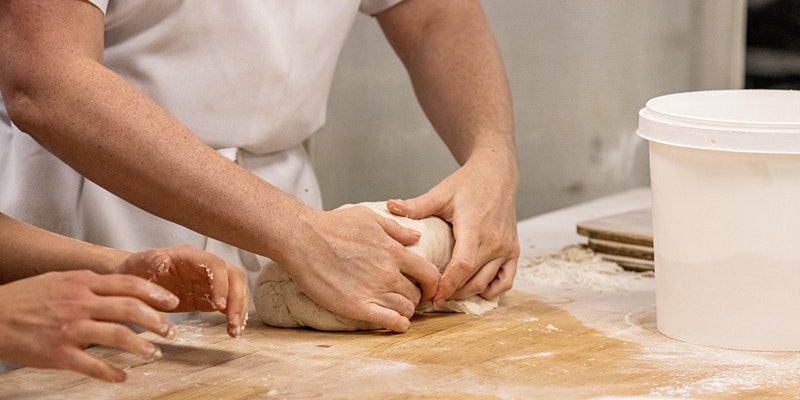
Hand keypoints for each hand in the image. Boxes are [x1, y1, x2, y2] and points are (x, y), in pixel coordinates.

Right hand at [0, 270, 178, 381]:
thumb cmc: (26, 298)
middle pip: (130, 308)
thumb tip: (118, 288)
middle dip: (157, 321)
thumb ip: (89, 284)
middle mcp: (80, 303)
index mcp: (83, 283)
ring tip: (154, 353)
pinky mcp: (59, 354)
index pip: (129, 284)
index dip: (155, 292)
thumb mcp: (60, 280)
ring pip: (118, 336)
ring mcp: (71, 329)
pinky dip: (112, 372)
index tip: (172, 302)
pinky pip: (93, 365)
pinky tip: (122, 377)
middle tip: (171, 331)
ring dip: (142, 347)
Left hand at [114, 245, 248, 337]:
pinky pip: (229, 304)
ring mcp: (209, 281)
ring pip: (236, 290)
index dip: (222, 284)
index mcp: (190, 256)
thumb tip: (162, 261)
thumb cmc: (135, 269)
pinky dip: (234, 316)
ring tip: (234, 331)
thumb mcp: (138, 264)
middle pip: (234, 276)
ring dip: (239, 309)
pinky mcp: (209, 297)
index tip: (219, 305)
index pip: (216, 265)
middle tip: (233, 321)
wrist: (133, 279)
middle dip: (237, 299)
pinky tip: (233, 331)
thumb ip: (151, 261)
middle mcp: (205, 266)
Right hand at [279, 206, 440, 332]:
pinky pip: (390, 322)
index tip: (424, 286)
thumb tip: (415, 236)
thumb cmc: (331, 226)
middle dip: (414, 297)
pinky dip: (397, 325)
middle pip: (417, 294)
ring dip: (404, 311)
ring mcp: (374, 291)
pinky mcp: (357, 306)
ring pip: (406, 310)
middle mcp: (388, 273)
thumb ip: (395, 228)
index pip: (430, 273)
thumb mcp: (368, 218)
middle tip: (404, 297)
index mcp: (393, 251)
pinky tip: (394, 324)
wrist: (301, 238)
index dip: (431, 283)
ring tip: (395, 308)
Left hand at [388, 151, 518, 305]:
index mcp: (474, 226)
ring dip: (467, 294)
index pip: (463, 265)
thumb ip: (417, 205)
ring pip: (487, 284)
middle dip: (452, 293)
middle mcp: (494, 240)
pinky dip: (492, 291)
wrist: (497, 174)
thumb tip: (390, 207)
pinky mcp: (514, 250)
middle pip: (473, 280)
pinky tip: (475, 289)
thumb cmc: (468, 184)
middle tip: (433, 298)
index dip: (447, 285)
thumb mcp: (441, 193)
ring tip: (449, 295)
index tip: (432, 296)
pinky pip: (506, 281)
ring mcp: (506, 247)